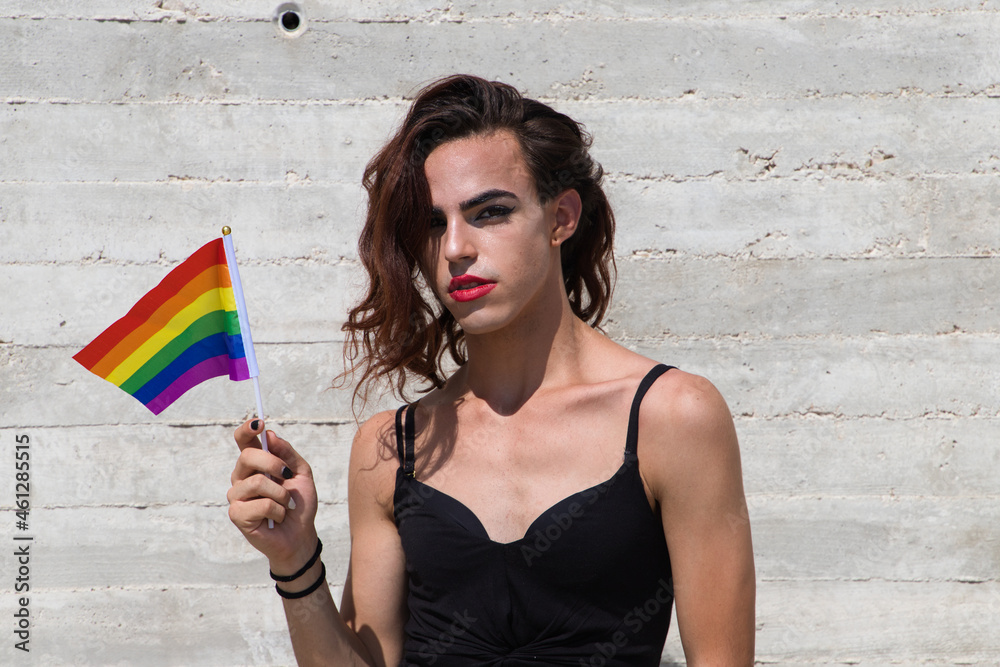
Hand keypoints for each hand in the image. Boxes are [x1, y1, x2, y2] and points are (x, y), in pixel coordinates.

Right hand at [227, 419, 319, 571]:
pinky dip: (278, 510)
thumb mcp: (301, 474)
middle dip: (274, 464)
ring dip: (281, 494)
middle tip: (288, 476)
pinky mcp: (237, 515)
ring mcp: (237, 496)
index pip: (244, 440)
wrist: (301, 535)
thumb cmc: (299, 504)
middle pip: (248, 456)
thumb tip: (270, 435)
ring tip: (287, 504)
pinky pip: (261, 504)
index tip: (259, 423)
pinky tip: (278, 517)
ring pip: (257, 482)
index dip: (247, 429)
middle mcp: (241, 477)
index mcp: (255, 464)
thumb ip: (287, 454)